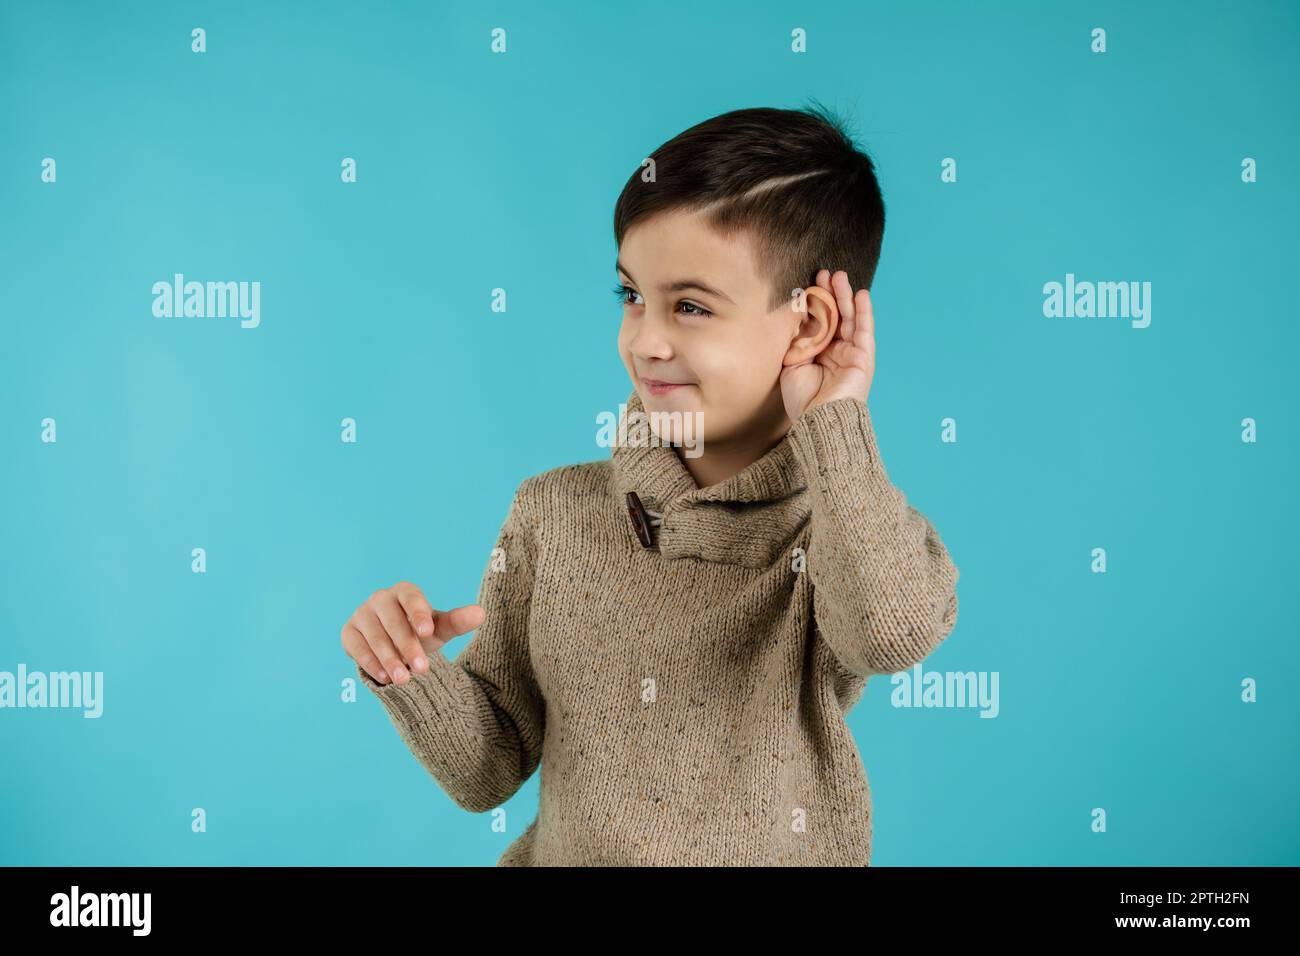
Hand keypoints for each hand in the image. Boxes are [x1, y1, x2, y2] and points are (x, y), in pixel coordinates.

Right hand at [341, 581, 483, 685]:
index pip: (410, 597)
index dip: (418, 613)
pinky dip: (371, 663)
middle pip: (393, 621)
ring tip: (405, 679)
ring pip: (375, 637)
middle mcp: (380, 598)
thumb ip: (458, 621)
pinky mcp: (349, 633)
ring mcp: (361, 614)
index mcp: (404, 591)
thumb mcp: (440, 629)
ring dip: (390, 659)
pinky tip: (385, 678)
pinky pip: (357, 647)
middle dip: (408, 646)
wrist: (396, 646)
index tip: (428, 631)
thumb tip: (481, 614)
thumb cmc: (421, 632)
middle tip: (423, 669)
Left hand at [779, 269, 875, 421]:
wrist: (817, 422)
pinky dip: (863, 312)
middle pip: (835, 316)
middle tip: (823, 273)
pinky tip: (861, 295)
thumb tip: (796, 313)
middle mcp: (836, 352)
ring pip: (849, 319)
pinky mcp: (864, 358)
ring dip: (844, 296)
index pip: (818, 322)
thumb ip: (796, 340)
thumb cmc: (802, 400)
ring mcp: (851, 354)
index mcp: (818, 354)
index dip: (814, 303)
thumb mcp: (792, 363)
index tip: (805, 284)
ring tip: (839, 276)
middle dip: (829, 294)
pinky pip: (865, 330)